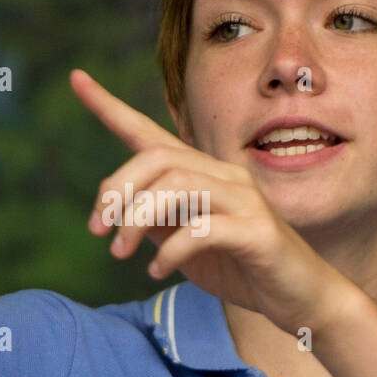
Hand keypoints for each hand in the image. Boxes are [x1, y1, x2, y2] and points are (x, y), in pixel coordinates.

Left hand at [71, 68, 350, 336]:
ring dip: (137, 220)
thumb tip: (119, 213)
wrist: (301, 298)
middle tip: (97, 229)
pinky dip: (171, 251)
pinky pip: (203, 229)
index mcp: (203, 175)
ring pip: (177, 186)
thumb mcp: (187, 245)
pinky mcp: (258, 231)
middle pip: (156, 158)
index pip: (150, 133)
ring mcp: (245, 200)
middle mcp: (224, 175)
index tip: (76, 78)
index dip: (110, 107)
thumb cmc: (243, 268)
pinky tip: (157, 273)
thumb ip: (158, 222)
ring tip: (120, 253)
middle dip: (117, 189)